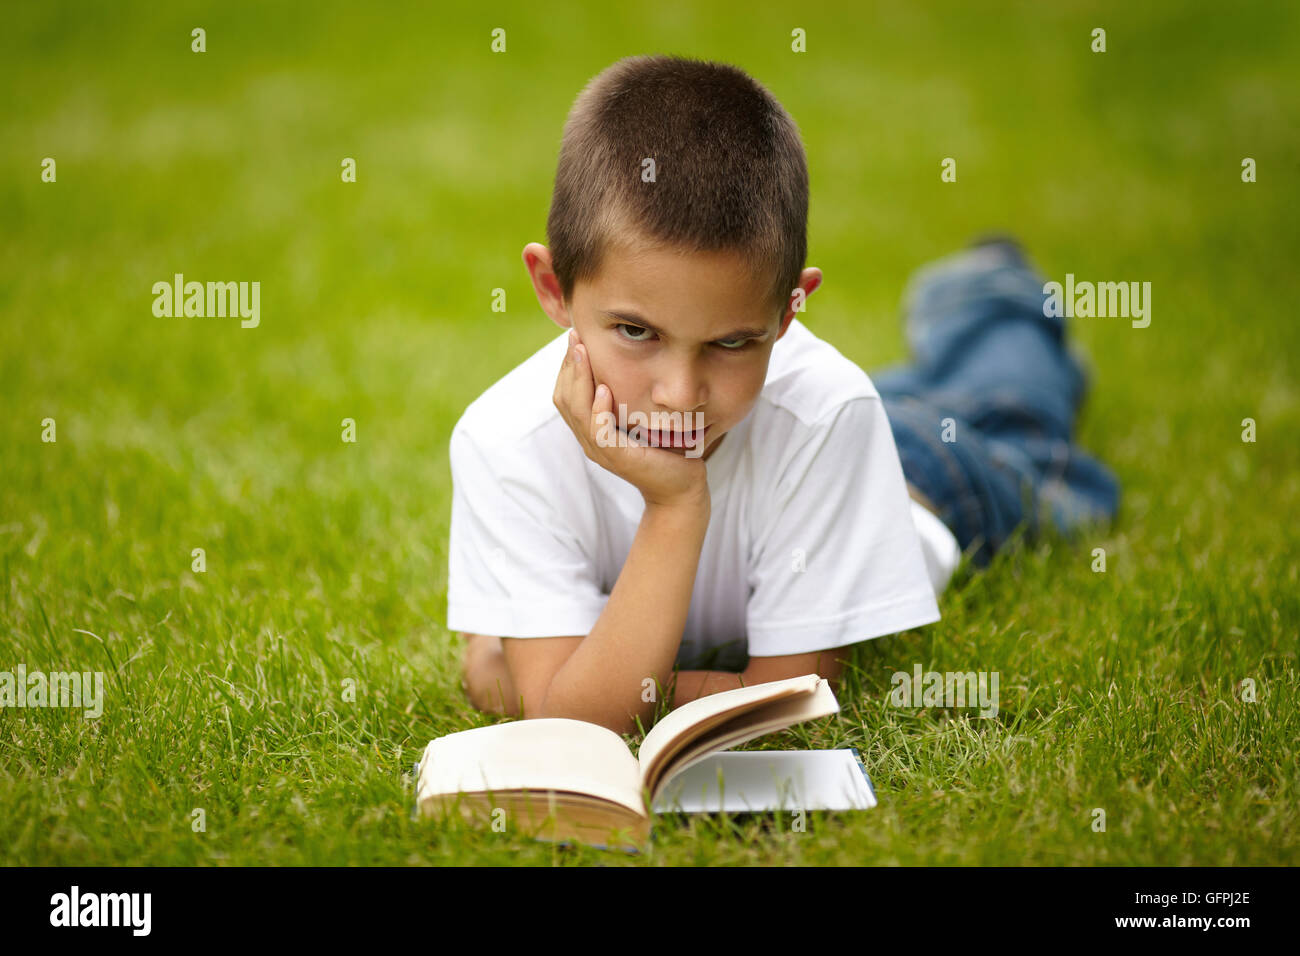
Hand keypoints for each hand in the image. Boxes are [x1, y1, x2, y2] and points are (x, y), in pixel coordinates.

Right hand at [553, 328, 710, 512]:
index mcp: (592, 430)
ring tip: (582, 353)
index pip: (566, 395)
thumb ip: (628, 400)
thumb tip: (628, 365)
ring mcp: (602, 451)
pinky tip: (604, 389)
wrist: (681, 489)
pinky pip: (599, 431)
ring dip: (579, 379)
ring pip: (577, 412)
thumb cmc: (666, 453)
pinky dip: (598, 409)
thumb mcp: (642, 420)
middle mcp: (590, 441)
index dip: (568, 367)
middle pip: (564, 399)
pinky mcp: (618, 458)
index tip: (576, 338)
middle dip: (569, 365)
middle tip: (574, 336)